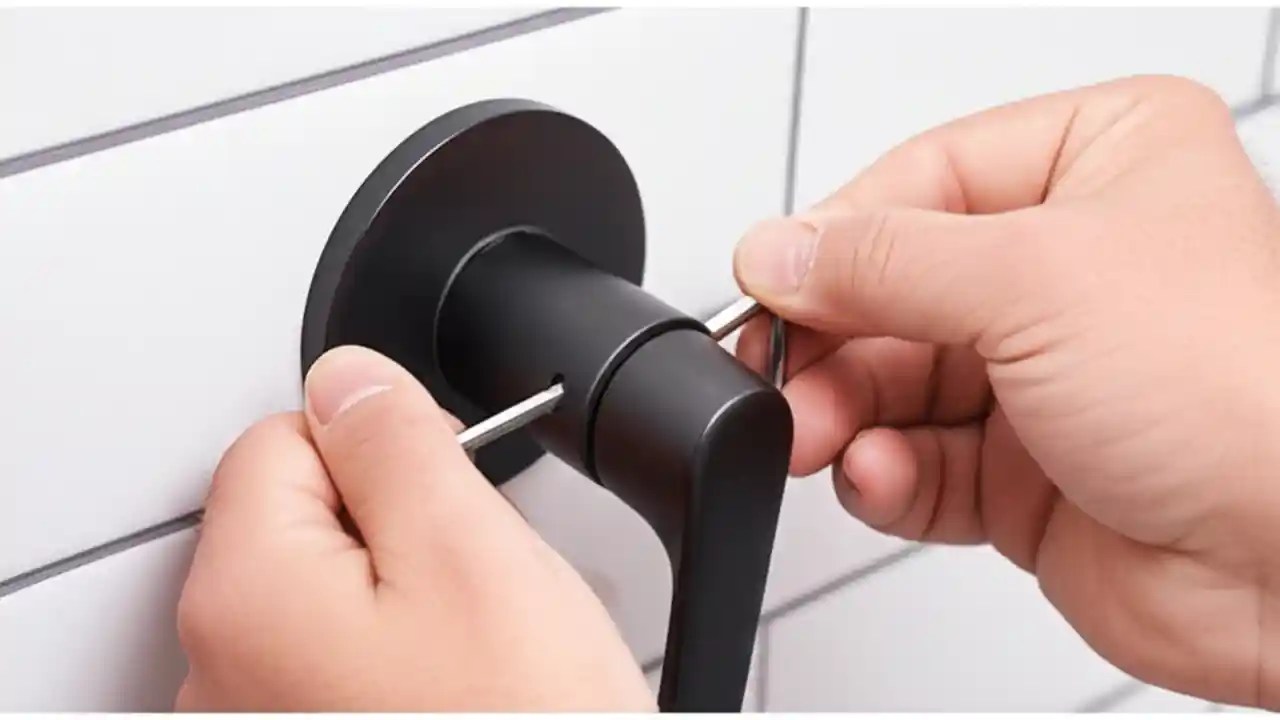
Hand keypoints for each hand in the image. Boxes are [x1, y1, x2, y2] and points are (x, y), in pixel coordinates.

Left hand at [175, 346, 651, 710]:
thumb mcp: (473, 553)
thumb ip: (395, 441)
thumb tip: (348, 374)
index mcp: (247, 596)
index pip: (287, 435)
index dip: (386, 448)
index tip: (445, 497)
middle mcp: (223, 669)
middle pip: (305, 514)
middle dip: (399, 524)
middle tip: (472, 586)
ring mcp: (263, 719)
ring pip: (336, 587)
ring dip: (409, 593)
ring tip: (475, 649)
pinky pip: (346, 655)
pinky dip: (404, 652)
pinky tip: (460, 688)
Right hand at [734, 76, 1279, 707]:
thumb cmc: (1247, 393)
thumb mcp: (1034, 278)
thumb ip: (883, 263)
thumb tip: (780, 252)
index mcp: (1098, 167)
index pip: (921, 181)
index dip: (835, 235)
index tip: (768, 280)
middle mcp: (1071, 268)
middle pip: (894, 290)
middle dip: (830, 341)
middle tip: (776, 374)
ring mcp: (1046, 376)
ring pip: (895, 383)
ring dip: (845, 414)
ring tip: (818, 434)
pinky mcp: (1027, 473)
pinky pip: (918, 464)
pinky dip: (886, 475)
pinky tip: (883, 477)